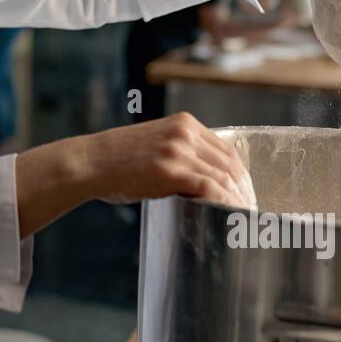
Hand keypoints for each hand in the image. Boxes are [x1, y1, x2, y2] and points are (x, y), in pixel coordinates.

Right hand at [14, 113, 254, 235]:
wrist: (90, 162)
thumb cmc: (118, 160)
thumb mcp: (155, 143)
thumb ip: (180, 152)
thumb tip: (204, 178)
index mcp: (184, 123)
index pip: (227, 149)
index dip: (241, 174)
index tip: (245, 193)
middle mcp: (185, 132)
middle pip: (230, 163)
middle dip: (244, 189)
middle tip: (250, 211)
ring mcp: (178, 150)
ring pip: (224, 176)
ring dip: (238, 199)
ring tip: (242, 218)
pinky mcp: (171, 171)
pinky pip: (210, 187)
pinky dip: (224, 202)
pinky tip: (229, 214)